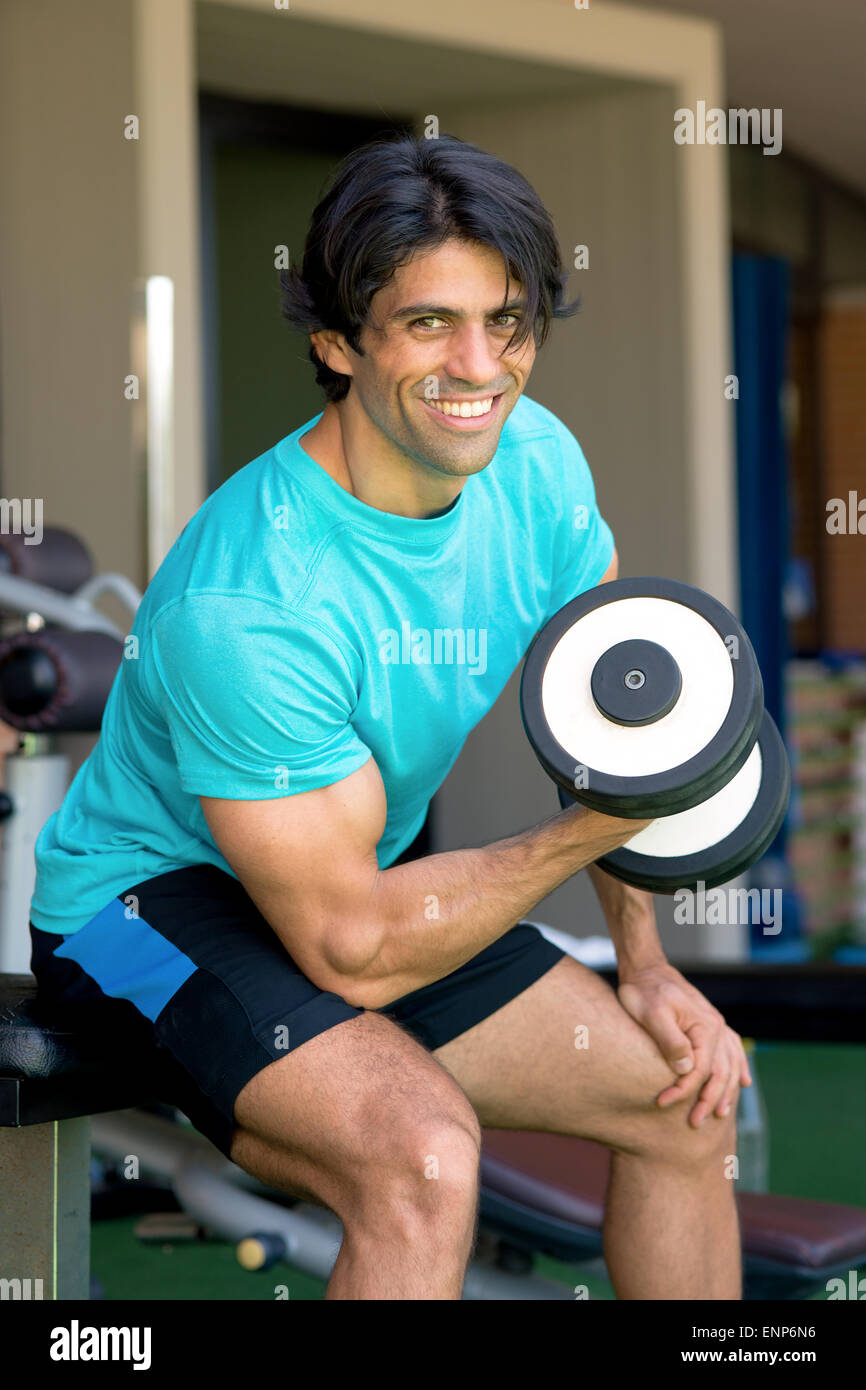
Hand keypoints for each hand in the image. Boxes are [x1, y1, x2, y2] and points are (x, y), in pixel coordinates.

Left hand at [616, 960, 751, 1127]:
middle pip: (719, 1071)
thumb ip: (670, 1041)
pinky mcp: (707, 1024)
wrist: (645, 967)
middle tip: (694, 1124)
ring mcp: (715, 1025)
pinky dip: (738, 1066)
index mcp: (706, 1026)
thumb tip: (687, 1069)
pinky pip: (731, 1049)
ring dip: (726, 1091)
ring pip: (729, 1064)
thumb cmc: (644, 990)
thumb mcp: (652, 1014)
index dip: (684, 1089)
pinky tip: (743, 1081)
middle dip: (708, 1100)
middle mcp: (717, 1027)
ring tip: (720, 1114)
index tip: (663, 1102)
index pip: (701, 1069)